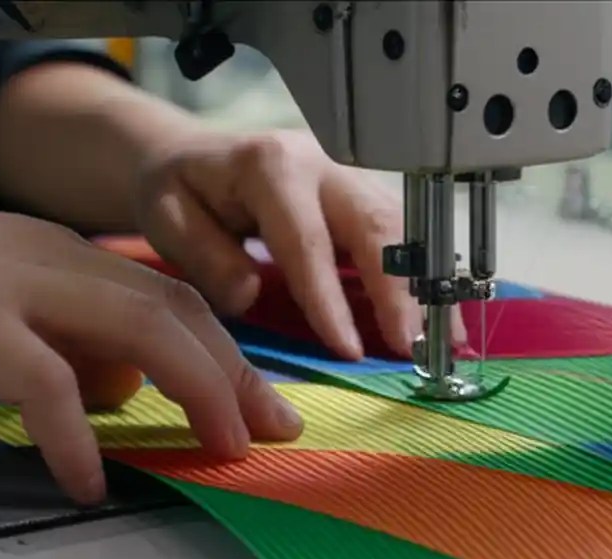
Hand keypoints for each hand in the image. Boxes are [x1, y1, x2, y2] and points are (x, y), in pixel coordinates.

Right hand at [0, 210, 302, 503]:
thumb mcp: (1, 322)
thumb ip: (66, 347)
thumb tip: (124, 392)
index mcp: (63, 257)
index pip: (172, 300)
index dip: (229, 355)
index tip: (267, 410)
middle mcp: (48, 256)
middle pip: (173, 309)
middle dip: (233, 373)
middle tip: (266, 434)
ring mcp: (6, 281)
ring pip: (136, 327)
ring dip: (195, 388)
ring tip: (220, 447)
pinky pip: (42, 378)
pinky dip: (76, 432)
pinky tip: (89, 478)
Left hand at [134, 129, 461, 359]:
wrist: (195, 157)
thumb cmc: (182, 190)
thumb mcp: (166, 215)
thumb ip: (203, 255)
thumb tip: (249, 295)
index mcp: (273, 167)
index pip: (310, 241)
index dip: (333, 299)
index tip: (348, 348)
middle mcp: (325, 165)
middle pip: (377, 227)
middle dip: (401, 291)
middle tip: (413, 346)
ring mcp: (355, 178)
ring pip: (404, 230)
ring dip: (427, 288)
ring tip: (443, 340)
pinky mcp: (370, 197)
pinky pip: (408, 237)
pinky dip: (429, 281)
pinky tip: (444, 320)